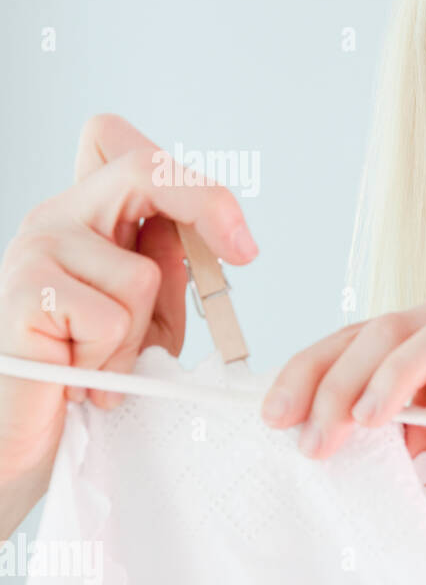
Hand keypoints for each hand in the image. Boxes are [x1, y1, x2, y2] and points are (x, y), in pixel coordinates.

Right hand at [0, 114, 257, 529]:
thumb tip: (192, 233)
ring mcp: (33, 252)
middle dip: (206, 205)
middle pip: (140, 171)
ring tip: (106, 363)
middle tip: (244, 254)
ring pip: (139, 275)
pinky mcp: (23, 298)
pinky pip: (109, 320)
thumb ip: (167, 271)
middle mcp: (54, 219)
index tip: (238, 239)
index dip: (187, 176)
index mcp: (87, 216)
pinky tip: (82, 378)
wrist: (25, 440)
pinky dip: (112, 360)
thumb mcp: (149, 318)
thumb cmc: (93, 373)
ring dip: (139, 335)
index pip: (118, 144)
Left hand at [260, 298, 425, 486]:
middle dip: (347, 376)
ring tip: (372, 420)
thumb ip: (364, 429)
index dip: (313, 366)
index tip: (275, 415)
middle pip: (400, 324)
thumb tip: (294, 423)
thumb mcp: (403, 457)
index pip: (361, 334)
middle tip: (320, 436)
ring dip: (403, 370)